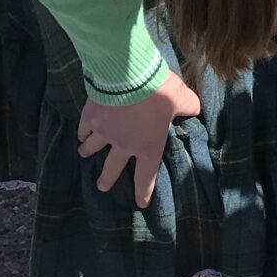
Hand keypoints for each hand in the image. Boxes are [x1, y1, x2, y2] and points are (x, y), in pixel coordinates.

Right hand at [77, 71, 201, 205]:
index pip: (146, 176)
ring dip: (88, 152)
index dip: (143, 191)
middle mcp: (124, 145)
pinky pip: (83, 130)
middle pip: (112, 169)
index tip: (140, 203)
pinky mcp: (90, 118)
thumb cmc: (160, 90)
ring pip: (92, 149)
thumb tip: (197, 109)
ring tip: (84, 154)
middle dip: (106, 180)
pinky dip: (81, 133)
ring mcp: (104, 133)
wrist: (130, 73)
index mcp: (148, 146)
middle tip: (102, 187)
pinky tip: (80, 134)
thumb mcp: (183, 98)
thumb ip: (190, 108)